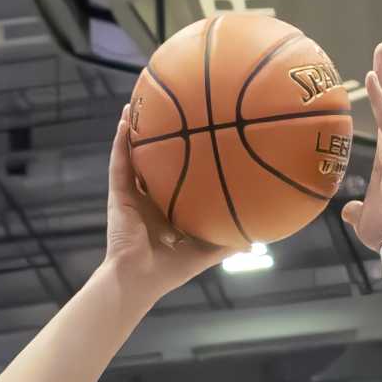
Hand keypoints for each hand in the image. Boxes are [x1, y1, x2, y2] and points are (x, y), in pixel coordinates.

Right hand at [106, 104, 226, 294]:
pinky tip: (125, 119)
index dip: (185, 155)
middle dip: (160, 134)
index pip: (177, 175)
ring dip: (135, 129)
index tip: (198, 132)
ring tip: (140, 102)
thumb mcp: (208, 250)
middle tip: (170, 107)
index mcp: (168, 208)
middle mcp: (150, 197)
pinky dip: (120, 141)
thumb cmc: (171, 270)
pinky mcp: (118, 196)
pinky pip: (119, 163)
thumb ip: (230, 240)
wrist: (139, 279)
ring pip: (133, 155)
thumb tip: (263, 238)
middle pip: (155, 159)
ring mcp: (133, 194)